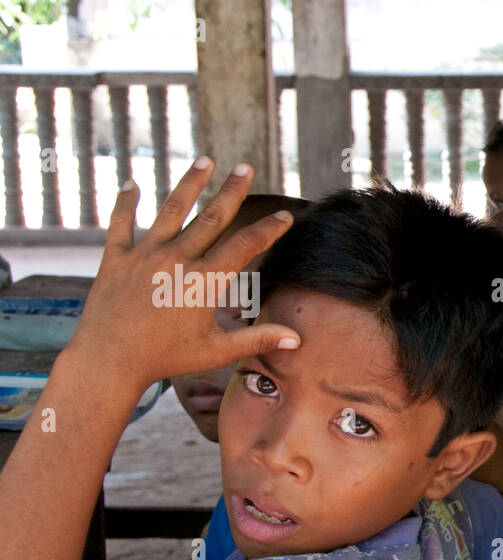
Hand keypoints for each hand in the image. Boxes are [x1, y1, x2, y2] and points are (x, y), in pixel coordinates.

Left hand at [66, 159, 299, 393]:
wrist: (109, 360)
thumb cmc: (166, 359)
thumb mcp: (217, 351)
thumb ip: (257, 340)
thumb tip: (296, 340)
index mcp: (203, 281)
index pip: (245, 246)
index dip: (269, 230)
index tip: (285, 216)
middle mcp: (176, 259)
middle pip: (211, 217)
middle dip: (232, 191)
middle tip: (245, 168)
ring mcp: (144, 255)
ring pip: (172, 211)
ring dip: (190, 184)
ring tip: (205, 161)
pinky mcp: (116, 258)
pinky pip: (121, 224)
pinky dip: (126, 202)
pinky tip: (132, 184)